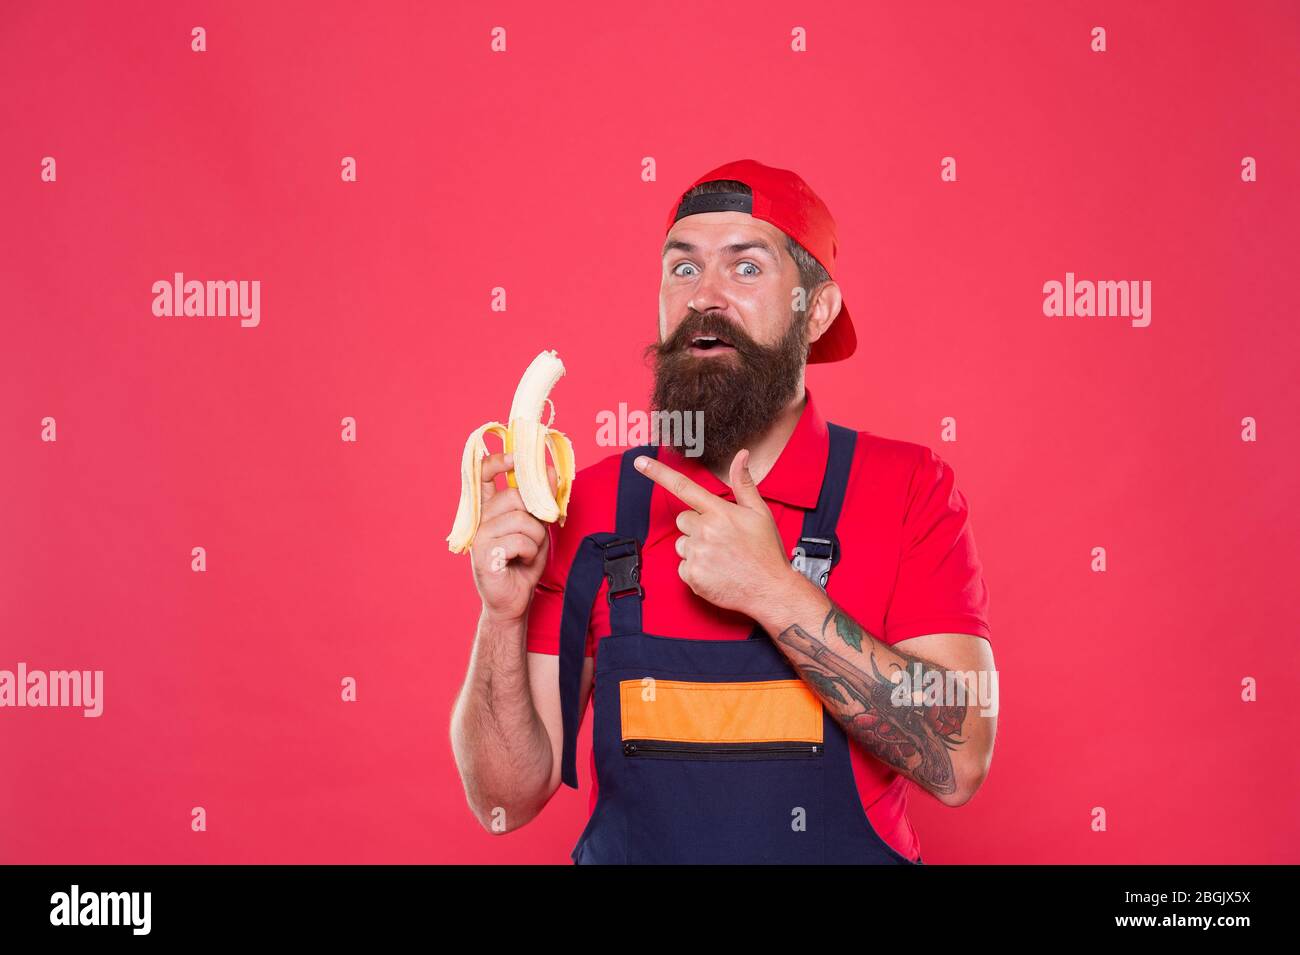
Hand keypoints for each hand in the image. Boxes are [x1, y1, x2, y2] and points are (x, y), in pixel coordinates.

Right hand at [470, 451, 558, 623]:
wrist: (515, 600)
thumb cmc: (524, 562)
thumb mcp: (537, 526)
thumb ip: (540, 501)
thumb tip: (549, 471)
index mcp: (490, 508)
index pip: (484, 474)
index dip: (498, 460)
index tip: (517, 457)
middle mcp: (481, 518)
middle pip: (514, 496)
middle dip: (536, 515)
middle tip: (536, 535)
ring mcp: (479, 535)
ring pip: (521, 519)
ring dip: (536, 539)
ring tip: (527, 553)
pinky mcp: (483, 553)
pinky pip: (519, 540)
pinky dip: (530, 553)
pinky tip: (521, 563)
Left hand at [634, 448, 792, 613]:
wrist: (770, 590)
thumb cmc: (765, 552)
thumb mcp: (760, 513)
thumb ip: (744, 483)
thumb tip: (741, 455)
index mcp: (720, 512)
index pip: (684, 487)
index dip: (659, 473)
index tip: (639, 462)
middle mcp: (705, 530)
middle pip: (683, 520)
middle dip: (696, 527)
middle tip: (720, 540)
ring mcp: (697, 553)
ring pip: (681, 544)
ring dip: (695, 549)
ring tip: (720, 558)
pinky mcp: (692, 575)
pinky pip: (683, 566)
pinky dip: (695, 569)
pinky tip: (715, 572)